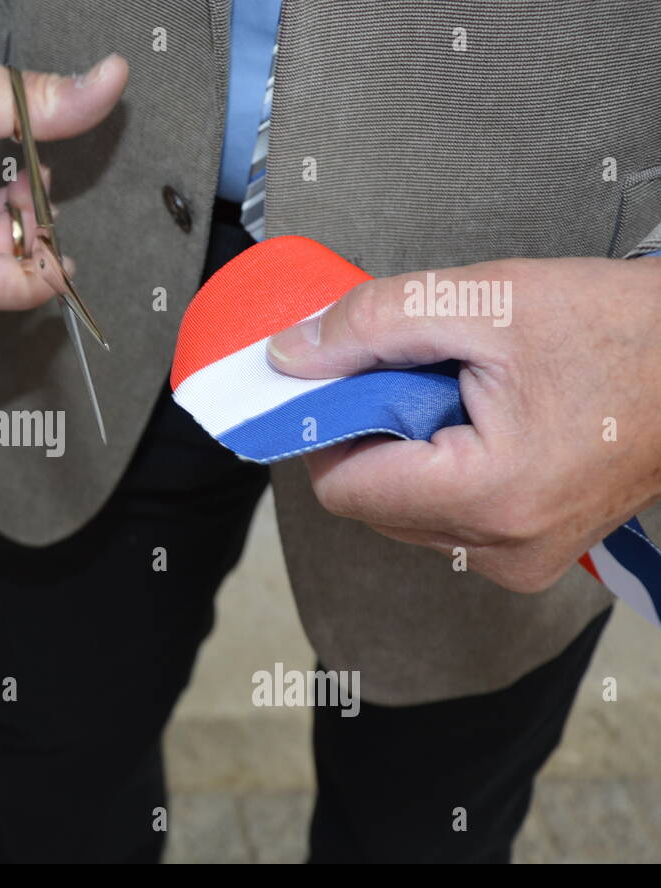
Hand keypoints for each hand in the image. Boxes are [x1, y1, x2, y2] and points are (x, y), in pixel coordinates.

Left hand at [266, 256, 660, 591]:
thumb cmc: (624, 329)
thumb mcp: (484, 301)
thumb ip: (370, 325)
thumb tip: (290, 356)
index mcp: (489, 496)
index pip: (341, 487)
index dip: (326, 427)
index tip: (338, 378)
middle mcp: (502, 548)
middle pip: (369, 501)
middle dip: (374, 432)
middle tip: (425, 374)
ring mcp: (519, 560)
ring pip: (402, 510)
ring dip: (408, 449)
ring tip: (467, 395)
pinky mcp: (530, 553)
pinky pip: (444, 516)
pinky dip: (441, 466)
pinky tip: (485, 421)